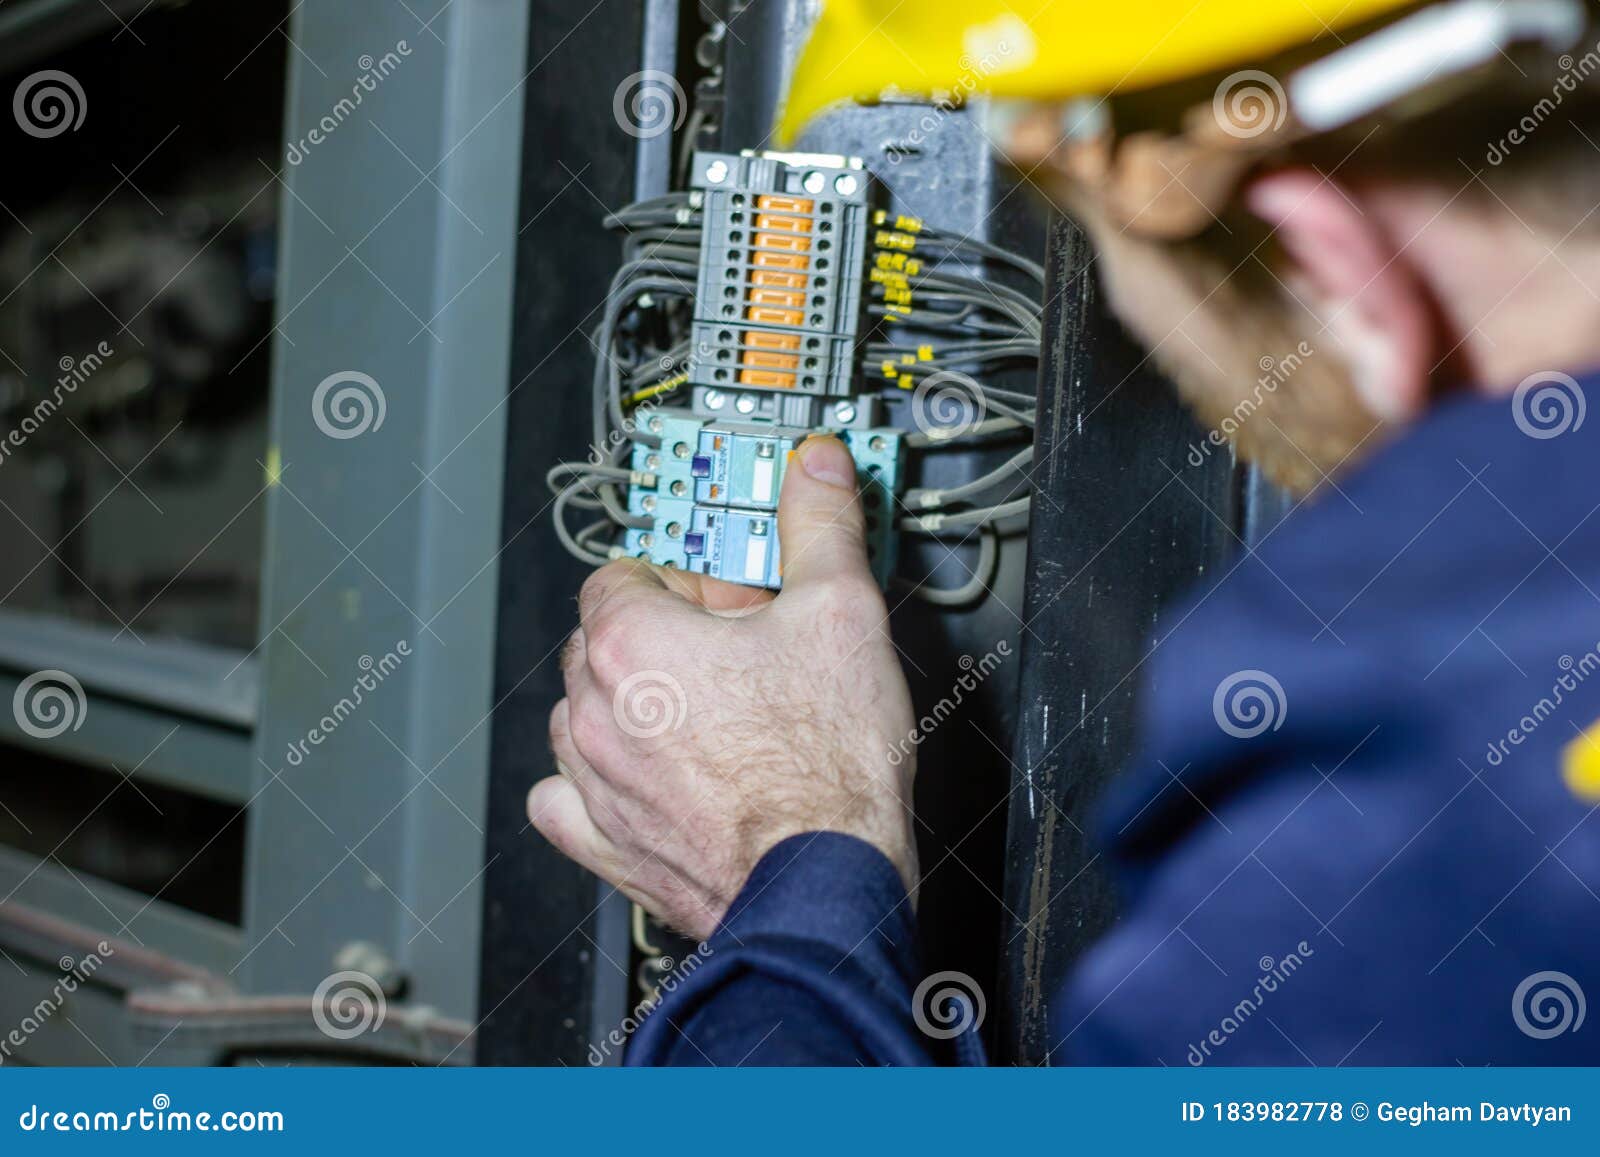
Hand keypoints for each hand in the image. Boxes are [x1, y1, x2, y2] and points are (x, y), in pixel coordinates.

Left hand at [529, 435, 917, 938]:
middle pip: (604, 638)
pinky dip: (595, 784)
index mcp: (632, 641)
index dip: (686, 576)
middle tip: (739, 646)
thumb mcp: (843, 613)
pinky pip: (566, 800)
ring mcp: (595, 783)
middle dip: (666, 634)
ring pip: (586, 714)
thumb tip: (817, 470)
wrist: (826, 885)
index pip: (625, 572)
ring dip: (632, 703)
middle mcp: (597, 711)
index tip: (729, 587)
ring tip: (708, 711)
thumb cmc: (827, 772)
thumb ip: (820, 526)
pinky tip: (646, 776)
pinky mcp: (608, 846)